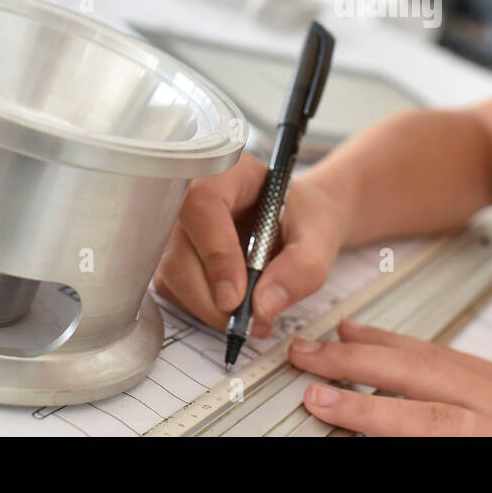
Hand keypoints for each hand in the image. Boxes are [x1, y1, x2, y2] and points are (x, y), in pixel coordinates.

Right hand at [152, 152, 349, 338]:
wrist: (299, 221)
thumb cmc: (306, 219)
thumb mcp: (319, 238)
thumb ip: (301, 268)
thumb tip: (263, 306)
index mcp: (228, 171)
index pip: (203, 206)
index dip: (216, 254)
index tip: (236, 297)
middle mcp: (190, 194)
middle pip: (180, 251)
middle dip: (213, 298)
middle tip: (251, 321)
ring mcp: (175, 226)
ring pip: (172, 276)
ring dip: (209, 308)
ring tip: (250, 314)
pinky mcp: (172, 255)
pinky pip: (174, 290)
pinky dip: (202, 308)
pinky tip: (233, 304)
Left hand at [287, 320, 491, 435]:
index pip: (432, 353)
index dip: (383, 342)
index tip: (344, 330)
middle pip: (414, 375)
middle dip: (355, 363)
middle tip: (305, 355)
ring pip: (421, 419)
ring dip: (366, 410)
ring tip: (319, 401)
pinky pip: (441, 453)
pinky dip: (407, 449)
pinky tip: (372, 448)